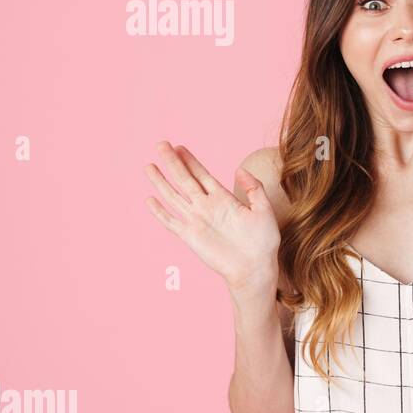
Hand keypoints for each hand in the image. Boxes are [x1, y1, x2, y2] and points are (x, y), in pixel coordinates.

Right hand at [143, 141, 280, 295]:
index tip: (179, 147)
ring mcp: (196, 220)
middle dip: (172, 163)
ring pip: (174, 196)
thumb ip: (254, 188)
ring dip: (161, 182)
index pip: (202, 175)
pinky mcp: (190, 236)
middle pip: (184, 180)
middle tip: (160, 145)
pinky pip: (171, 222)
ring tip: (149, 166)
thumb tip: (240, 169)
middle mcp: (206, 207)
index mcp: (223, 199)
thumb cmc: (263, 241)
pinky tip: (149, 199)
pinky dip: (160, 212)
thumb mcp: (263, 210)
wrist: (255, 268)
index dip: (190, 161)